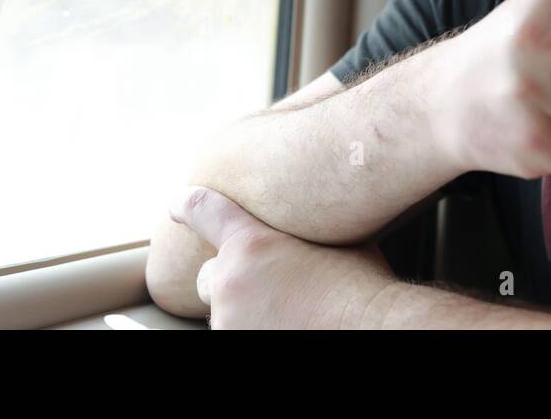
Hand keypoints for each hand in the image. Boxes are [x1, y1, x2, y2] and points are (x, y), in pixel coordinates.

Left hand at [168, 186, 397, 328]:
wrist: (373, 327)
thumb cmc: (362, 287)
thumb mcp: (335, 241)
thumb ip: (303, 233)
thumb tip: (314, 220)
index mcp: (252, 245)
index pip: (206, 212)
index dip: (188, 205)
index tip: (177, 205)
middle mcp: (232, 282)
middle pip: (213, 278)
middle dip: (234, 281)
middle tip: (271, 289)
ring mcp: (230, 322)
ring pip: (225, 315)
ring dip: (248, 313)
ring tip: (291, 314)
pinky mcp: (237, 345)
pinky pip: (236, 334)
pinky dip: (255, 331)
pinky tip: (290, 326)